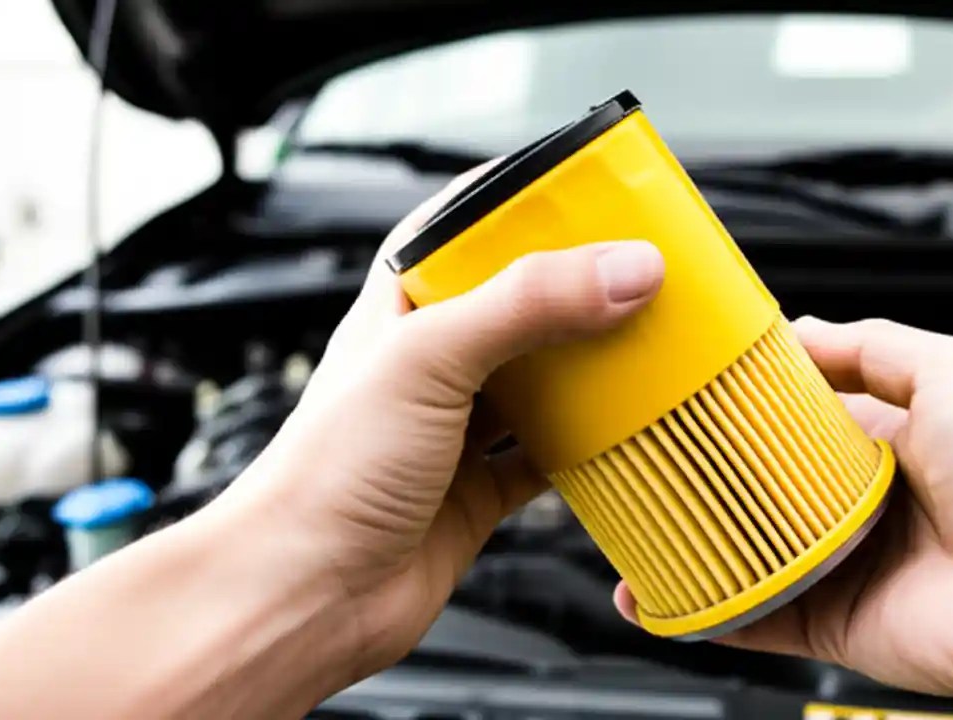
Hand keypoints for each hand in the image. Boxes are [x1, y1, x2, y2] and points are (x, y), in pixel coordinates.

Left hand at [214, 165, 665, 679]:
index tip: (596, 190)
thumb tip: (625, 267)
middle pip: (522, 303)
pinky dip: (589, 449)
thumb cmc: (326, 473)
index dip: (528, 201)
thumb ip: (529, 304)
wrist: (303, 596)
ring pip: (544, 380)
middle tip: (645, 274)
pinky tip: (621, 438)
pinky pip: (550, 457)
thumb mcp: (429, 358)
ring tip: (650, 347)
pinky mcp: (479, 487)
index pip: (468, 225)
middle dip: (583, 289)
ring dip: (593, 369)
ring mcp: (456, 426)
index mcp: (404, 305)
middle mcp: (432, 360)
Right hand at [614, 317, 952, 700]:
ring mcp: (843, 565)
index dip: (746, 402)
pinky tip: (665, 593)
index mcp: (887, 439)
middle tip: (653, 453)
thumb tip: (797, 327)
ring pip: (749, 550)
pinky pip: (756, 616)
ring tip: (639, 522)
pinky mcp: (831, 622)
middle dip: (710, 472)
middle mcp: (860, 503)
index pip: (795, 415)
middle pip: (762, 482)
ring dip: (696, 540)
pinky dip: (709, 610)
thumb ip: (871, 344)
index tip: (695, 387)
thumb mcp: (952, 367)